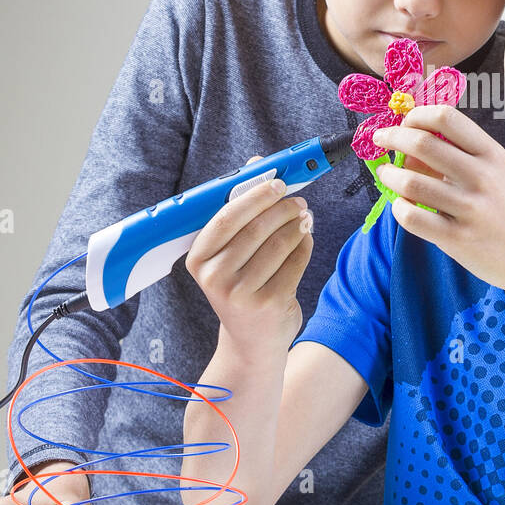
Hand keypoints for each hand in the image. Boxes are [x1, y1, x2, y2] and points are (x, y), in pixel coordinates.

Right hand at [185, 155, 313, 353]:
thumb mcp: (232, 252)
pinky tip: (305, 240)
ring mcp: (241, 294)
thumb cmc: (241, 285)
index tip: (278, 183)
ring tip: (305, 218)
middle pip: (256, 228)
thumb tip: (258, 163)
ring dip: (298, 225)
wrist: (252, 340)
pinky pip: (295, 262)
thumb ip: (242, 209)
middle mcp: (215, 277)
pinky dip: (305, 246)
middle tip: (299, 201)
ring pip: (279, 243)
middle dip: (283, 209)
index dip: (255, 196)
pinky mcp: (269, 304)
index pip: (226, 217)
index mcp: (198, 258)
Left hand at [371, 104, 504, 295]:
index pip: (446, 117)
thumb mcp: (498, 173)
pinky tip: (401, 206)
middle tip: (381, 141)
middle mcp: (481, 177)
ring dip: (389, 174)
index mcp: (491, 154)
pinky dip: (399, 208)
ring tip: (387, 175)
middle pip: (422, 143)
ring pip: (411, 182)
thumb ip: (461, 156)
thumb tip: (411, 145)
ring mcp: (470, 209)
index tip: (404, 123)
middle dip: (392, 137)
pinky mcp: (458, 239)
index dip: (416, 115)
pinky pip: (412, 218)